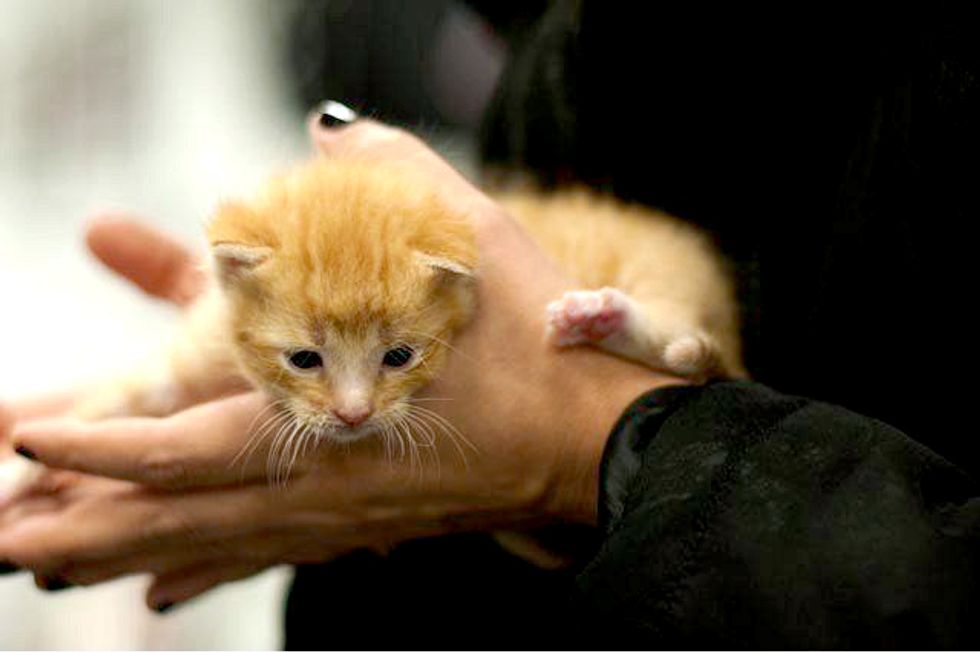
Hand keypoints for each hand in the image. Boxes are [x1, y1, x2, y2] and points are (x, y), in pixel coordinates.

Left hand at [0, 115, 680, 609]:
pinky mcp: (364, 523)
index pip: (194, 448)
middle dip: (81, 531)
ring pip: (211, 550)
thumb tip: (330, 137)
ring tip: (46, 564)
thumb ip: (398, 175)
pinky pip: (260, 558)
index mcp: (341, 422)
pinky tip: (155, 588)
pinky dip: (195, 570)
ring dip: (123, 555)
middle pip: (181, 523)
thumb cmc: (544, 350)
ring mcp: (344, 518)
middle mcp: (328, 487)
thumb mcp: (477, 243)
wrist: (598, 440)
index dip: (105, 449)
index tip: (30, 441)